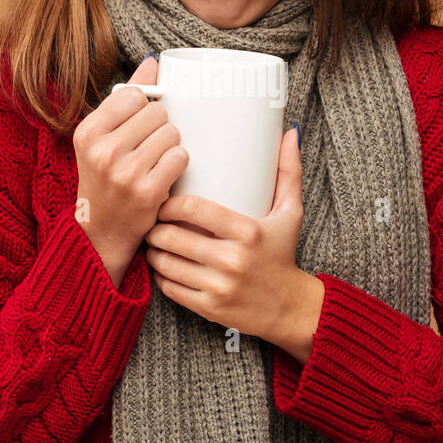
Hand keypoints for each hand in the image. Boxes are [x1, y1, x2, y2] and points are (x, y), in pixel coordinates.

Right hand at [72, 54, 188, 287]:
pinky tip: (164, 174)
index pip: (134, 96)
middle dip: (159, 127)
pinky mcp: (148, 192)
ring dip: (170, 145)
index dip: (143, 108)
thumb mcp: (102, 137)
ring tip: (155, 161)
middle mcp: (102, 151)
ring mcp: (125, 173)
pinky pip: (180, 157)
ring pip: (172, 133)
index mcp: (87, 132)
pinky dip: (177, 164)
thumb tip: (153, 61)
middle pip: (157, 112)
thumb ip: (125, 98)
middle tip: (147, 148)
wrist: (102, 231)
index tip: (137, 125)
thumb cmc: (105, 177)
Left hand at [143, 125, 324, 359]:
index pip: (193, 209)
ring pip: (165, 262)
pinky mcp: (209, 307)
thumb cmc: (284, 254)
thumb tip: (290, 133)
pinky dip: (160, 275)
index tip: (166, 201)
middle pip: (172, 235)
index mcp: (248, 232)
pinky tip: (162, 265)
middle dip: (155, 226)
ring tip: (153, 240)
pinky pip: (169, 288)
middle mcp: (232, 260)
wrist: (290, 309)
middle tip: (152, 219)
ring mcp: (218, 286)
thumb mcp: (291, 213)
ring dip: (153, 250)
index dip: (170, 202)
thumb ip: (288, 172)